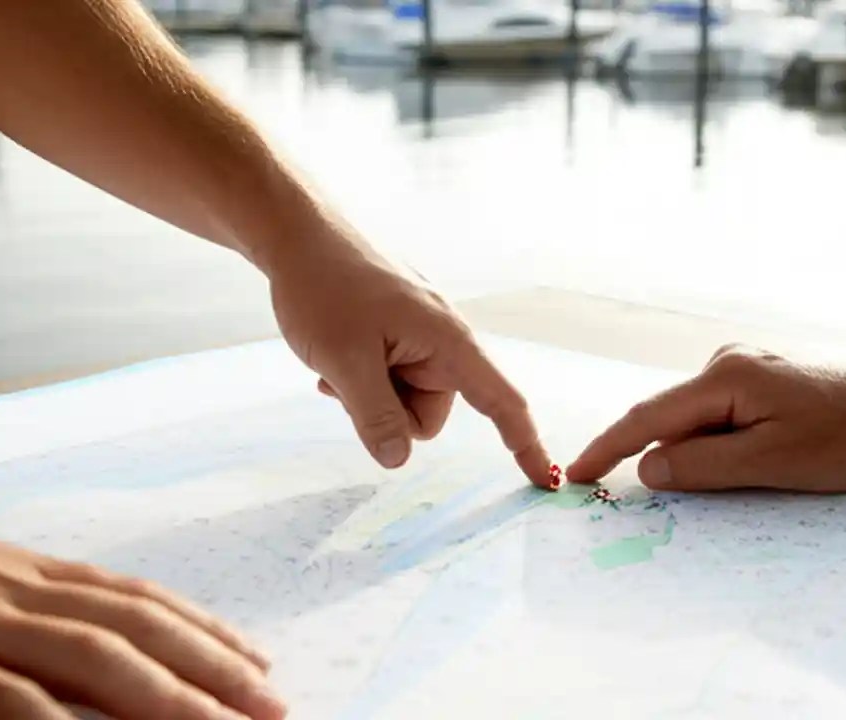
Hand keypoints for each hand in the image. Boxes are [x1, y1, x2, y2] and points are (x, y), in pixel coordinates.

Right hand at [0, 523, 284, 719]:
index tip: (260, 663)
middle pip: (134, 626)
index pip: (138, 600)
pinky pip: (2, 702)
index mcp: (29, 572)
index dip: (206, 630)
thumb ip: (41, 622)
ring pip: (90, 656)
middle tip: (271, 705)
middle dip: (211, 667)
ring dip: (167, 695)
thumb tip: (125, 659)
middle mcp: (12, 587)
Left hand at [265, 224, 554, 487]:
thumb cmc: (325, 289)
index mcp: (448, 342)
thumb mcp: (346, 361)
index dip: (525, 443)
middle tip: (348, 377)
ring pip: (403, 401)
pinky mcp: (398, 335)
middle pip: (429, 415)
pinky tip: (336, 357)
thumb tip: (398, 461)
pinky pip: (389, 380)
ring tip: (338, 361)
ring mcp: (419, 338)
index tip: (546, 480)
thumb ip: (375, 417)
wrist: (299, 236)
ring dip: (368, 396)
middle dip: (388, 412)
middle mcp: (443, 341)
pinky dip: (362, 380)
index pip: (501, 401)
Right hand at [567, 344, 845, 492]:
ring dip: (683, 450)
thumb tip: (648, 468)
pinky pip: (720, 413)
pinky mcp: (768, 378)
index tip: (574, 477)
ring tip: (686, 486)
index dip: (606, 450)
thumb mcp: (773, 462)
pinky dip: (708, 440)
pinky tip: (727, 462)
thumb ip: (704, 466)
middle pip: (667, 414)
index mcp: (723, 377)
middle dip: (639, 452)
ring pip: (695, 416)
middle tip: (610, 489)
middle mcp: (727, 362)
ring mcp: (748, 367)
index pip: (646, 418)